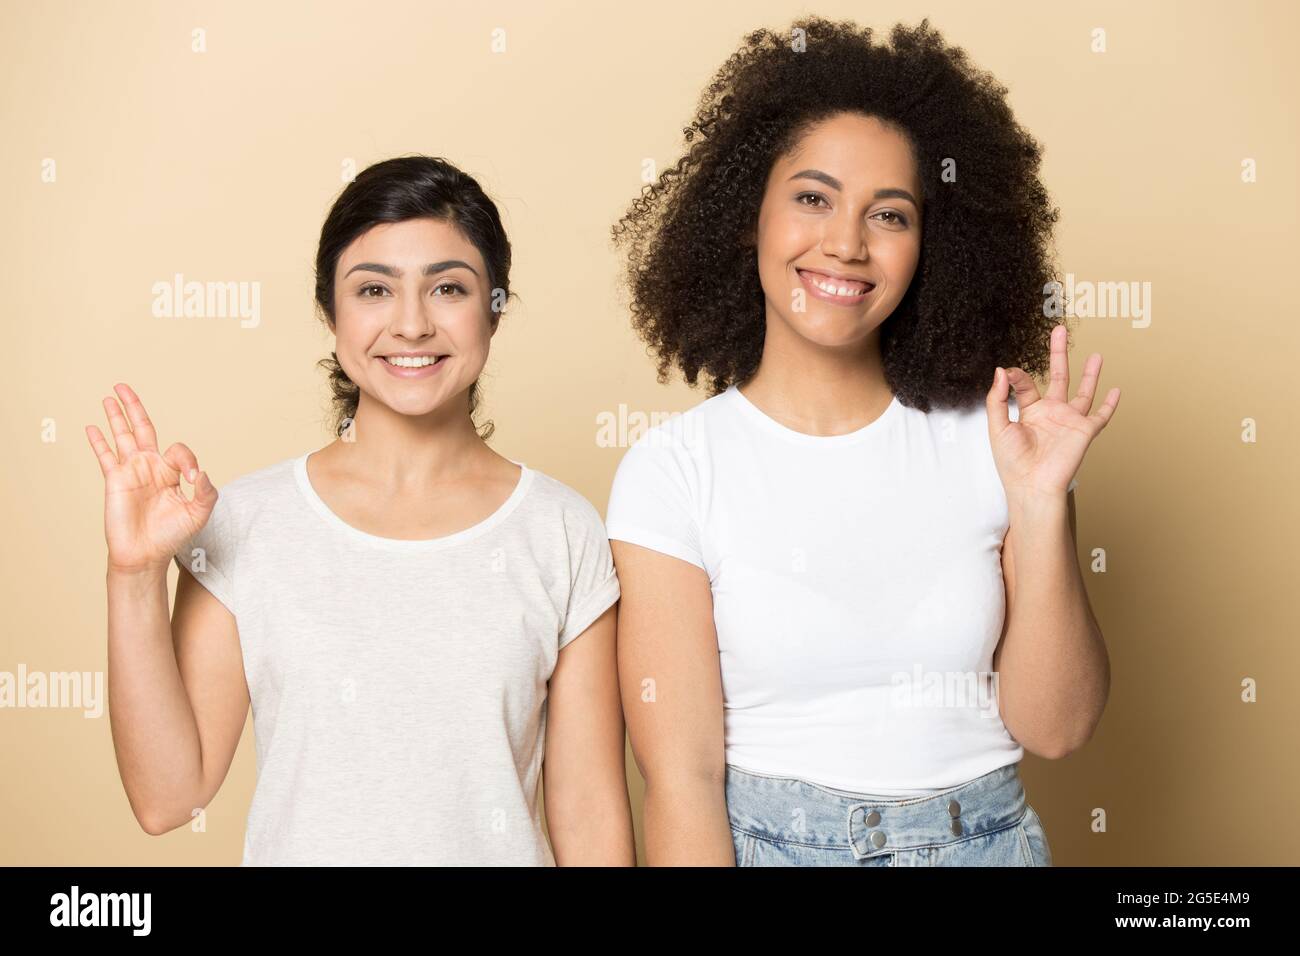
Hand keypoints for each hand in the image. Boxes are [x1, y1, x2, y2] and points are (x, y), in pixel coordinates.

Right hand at [86, 383, 217, 574]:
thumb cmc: (172, 535)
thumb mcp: (199, 513)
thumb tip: (201, 473)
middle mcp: (150, 467)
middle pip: (143, 428)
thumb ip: (207, 492)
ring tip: (110, 396)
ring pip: (122, 436)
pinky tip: (92, 426)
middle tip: (124, 387)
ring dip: (116, 416)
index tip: (192, 479)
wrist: (145, 554)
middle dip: (135, 407)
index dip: (188, 460)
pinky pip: (105, 455)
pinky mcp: (115, 480)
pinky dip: (98, 441)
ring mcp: (131, 471)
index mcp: (172, 472)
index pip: (179, 450)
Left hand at [986, 323, 1119, 503]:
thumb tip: (1001, 370)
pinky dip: (1111, 404)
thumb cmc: (1012, 463)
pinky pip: (1102, 415)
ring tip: (1096, 354)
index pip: (1025, 384)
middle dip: (1058, 353)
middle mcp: (1051, 413)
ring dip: (1090, 374)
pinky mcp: (1084, 431)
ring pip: (1083, 391)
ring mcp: (1069, 421)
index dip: (1017, 375)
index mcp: (1029, 412)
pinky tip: (1116, 390)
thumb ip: (998, 399)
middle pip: (1058, 376)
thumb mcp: (997, 427)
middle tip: (1059, 330)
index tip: (1009, 372)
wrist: (1032, 486)